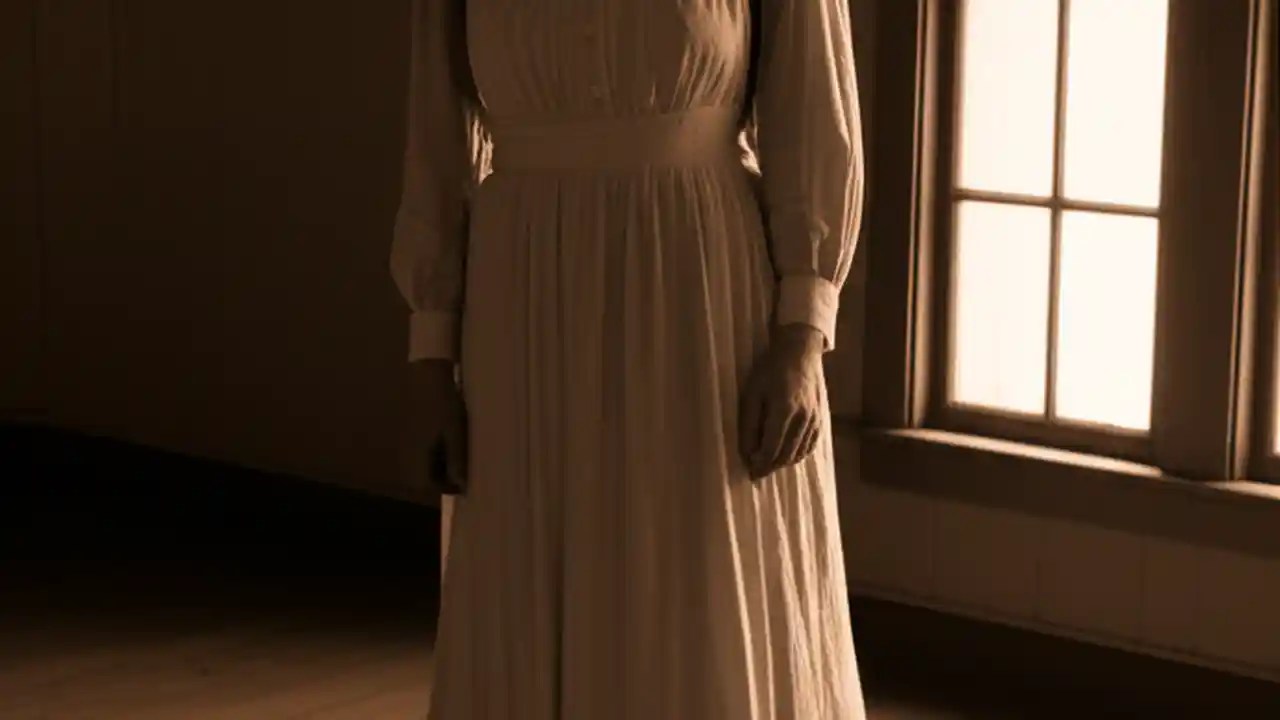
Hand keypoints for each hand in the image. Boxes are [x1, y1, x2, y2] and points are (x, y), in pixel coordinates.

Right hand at [406, 359, 468, 494]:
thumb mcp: (455, 433)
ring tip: (457, 453)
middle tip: (463, 468)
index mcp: (416, 456)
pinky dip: (435, 452)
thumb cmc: (444, 405)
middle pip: (422, 478)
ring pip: (422, 464)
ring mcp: (406, 442)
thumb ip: (456, 460)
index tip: (463, 481)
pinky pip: (421, 451)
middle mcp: (407, 452)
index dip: (446, 487)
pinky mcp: (410, 433)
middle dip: (442, 477)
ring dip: (439, 465)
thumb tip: (460, 484)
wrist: (428, 376)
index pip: (426, 486)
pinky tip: (448, 439)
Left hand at [738, 324, 825, 478]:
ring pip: (799, 453)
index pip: (772, 448)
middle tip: (757, 471)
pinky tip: (787, 455)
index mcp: (784, 410)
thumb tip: (747, 452)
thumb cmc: (771, 370)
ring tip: (769, 463)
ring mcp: (815, 419)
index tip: (750, 470)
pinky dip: (798, 455)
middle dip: (770, 466)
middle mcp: (803, 418)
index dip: (760, 463)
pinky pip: (810, 446)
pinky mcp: (821, 419)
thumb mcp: (752, 393)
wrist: (800, 353)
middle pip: (786, 455)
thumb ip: (749, 425)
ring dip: (783, 462)